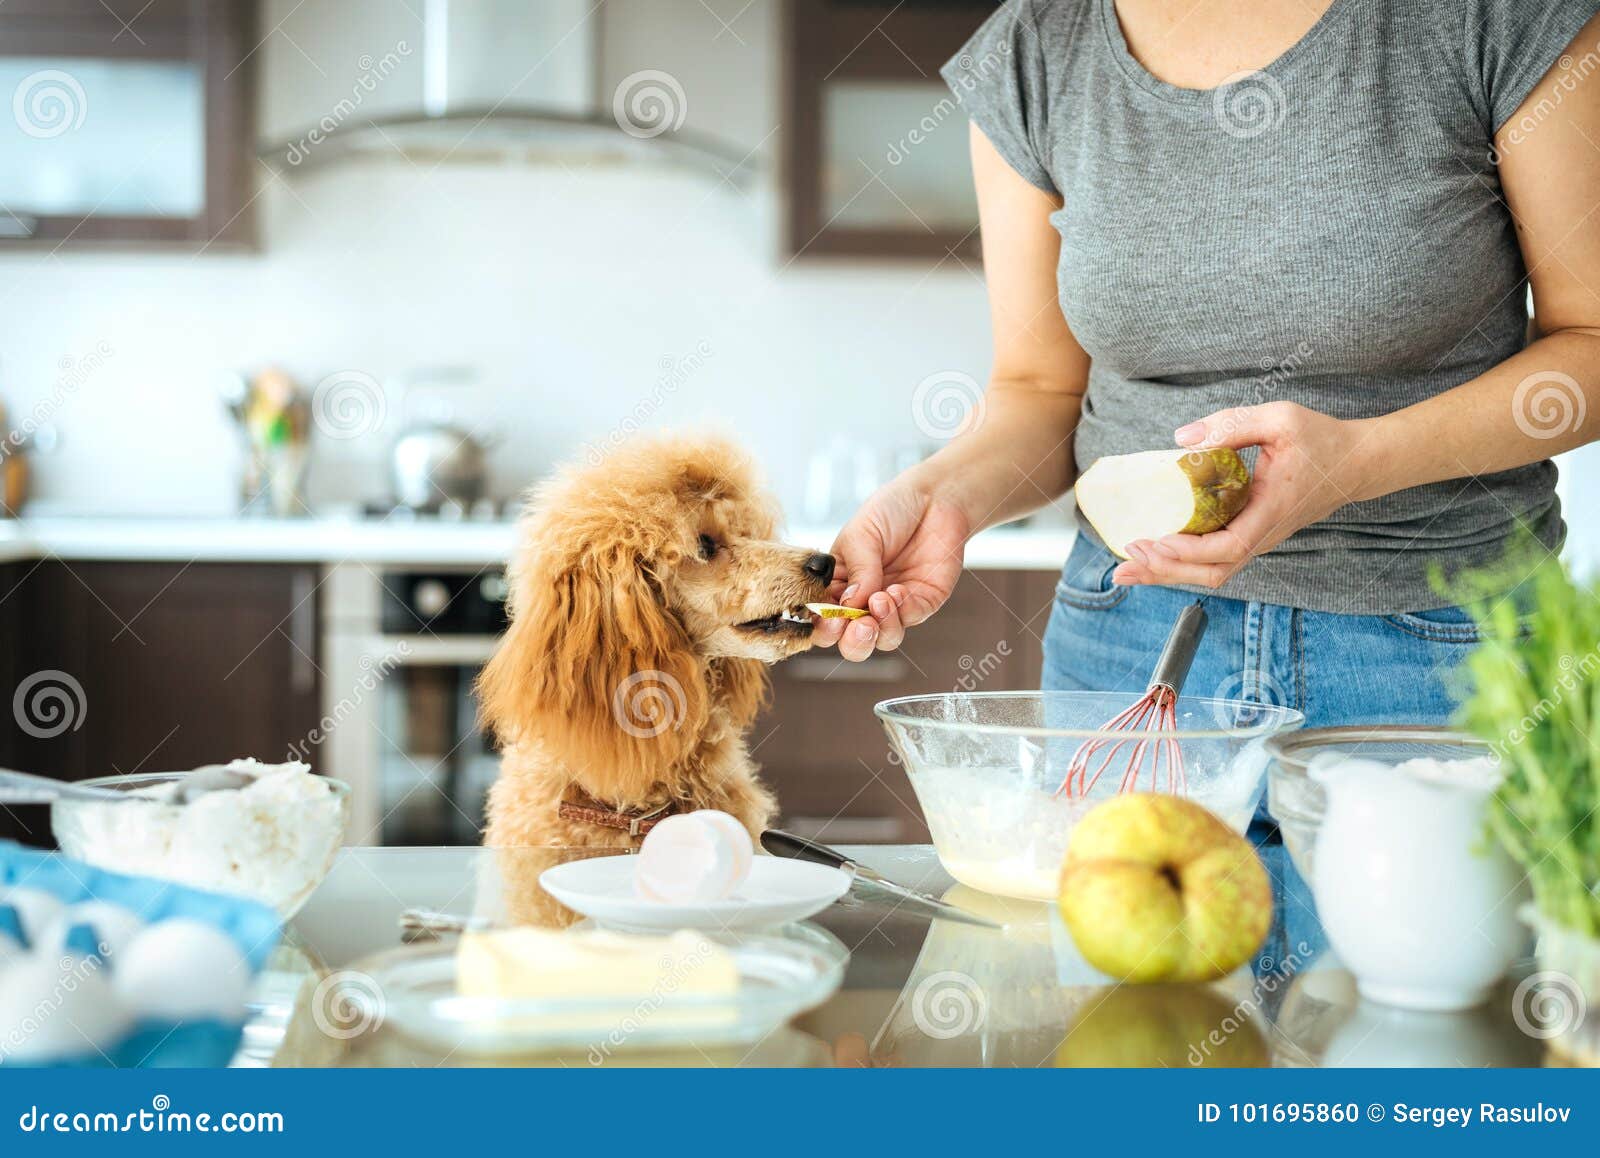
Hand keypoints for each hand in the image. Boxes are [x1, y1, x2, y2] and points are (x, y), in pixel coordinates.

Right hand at [813, 481, 969, 660]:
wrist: (934, 498)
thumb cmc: (890, 511)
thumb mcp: (861, 535)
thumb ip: (857, 572)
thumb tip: (850, 606)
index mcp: (840, 585)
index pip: (825, 618)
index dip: (825, 627)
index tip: (831, 619)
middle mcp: (865, 601)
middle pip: (853, 642)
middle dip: (853, 642)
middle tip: (857, 625)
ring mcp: (894, 605)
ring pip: (884, 640)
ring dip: (880, 628)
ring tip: (880, 600)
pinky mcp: (923, 602)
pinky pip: (910, 619)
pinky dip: (902, 610)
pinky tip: (899, 589)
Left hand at [1113, 402, 1371, 588]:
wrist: (1356, 463)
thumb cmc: (1320, 440)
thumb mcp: (1280, 419)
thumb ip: (1231, 424)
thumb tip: (1181, 440)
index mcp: (1271, 512)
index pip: (1228, 547)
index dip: (1190, 551)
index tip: (1158, 542)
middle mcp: (1263, 535)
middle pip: (1212, 572)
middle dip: (1166, 571)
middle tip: (1125, 560)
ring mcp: (1257, 539)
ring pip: (1211, 571)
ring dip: (1168, 572)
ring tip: (1128, 568)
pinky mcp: (1251, 535)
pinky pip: (1214, 559)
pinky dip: (1182, 561)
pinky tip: (1154, 555)